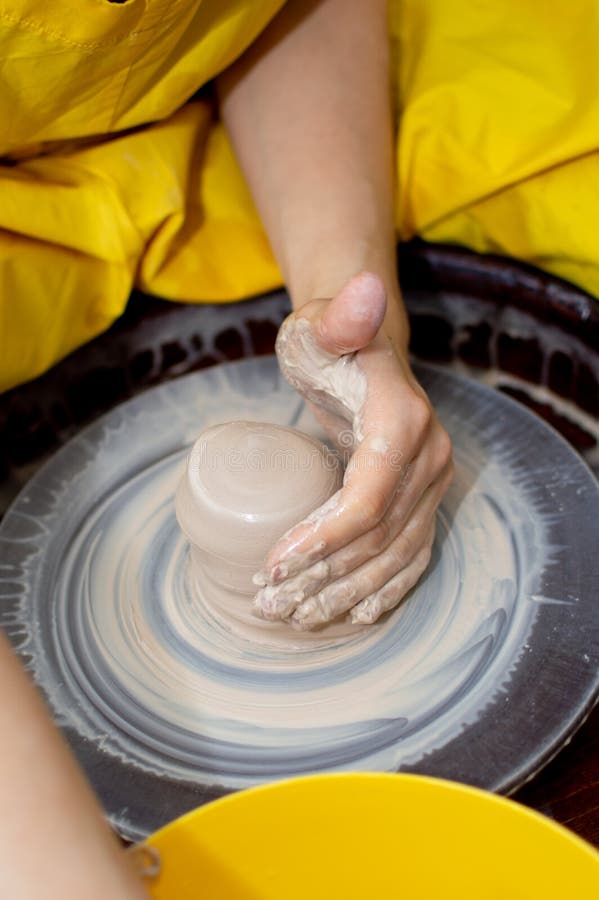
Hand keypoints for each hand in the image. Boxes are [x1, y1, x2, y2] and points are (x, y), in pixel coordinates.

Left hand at [252, 272, 452, 628]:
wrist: (364, 352)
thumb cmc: (329, 340)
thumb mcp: (322, 325)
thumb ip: (339, 316)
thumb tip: (363, 288)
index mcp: (402, 420)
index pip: (368, 498)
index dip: (324, 538)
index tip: (275, 565)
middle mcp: (428, 456)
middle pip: (377, 537)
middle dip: (323, 577)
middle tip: (272, 605)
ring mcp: (432, 481)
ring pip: (394, 554)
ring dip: (346, 592)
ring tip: (297, 617)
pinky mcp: (424, 498)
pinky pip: (412, 554)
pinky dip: (385, 589)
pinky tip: (355, 615)